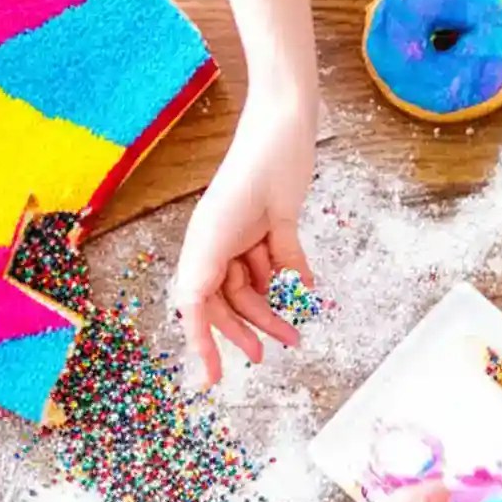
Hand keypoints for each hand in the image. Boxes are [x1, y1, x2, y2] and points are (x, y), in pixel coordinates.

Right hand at [175, 94, 315, 385]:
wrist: (288, 123)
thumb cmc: (268, 162)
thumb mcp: (264, 218)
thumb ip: (249, 260)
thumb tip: (240, 302)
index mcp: (205, 242)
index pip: (196, 304)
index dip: (201, 342)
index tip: (210, 378)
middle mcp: (220, 241)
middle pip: (226, 300)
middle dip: (245, 329)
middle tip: (265, 358)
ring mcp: (245, 233)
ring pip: (252, 286)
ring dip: (272, 310)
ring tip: (295, 334)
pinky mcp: (274, 225)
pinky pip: (278, 265)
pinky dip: (290, 280)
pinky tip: (306, 295)